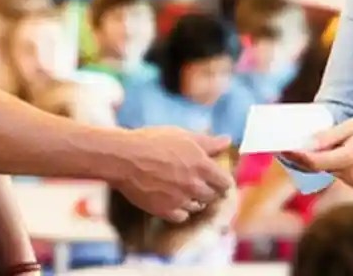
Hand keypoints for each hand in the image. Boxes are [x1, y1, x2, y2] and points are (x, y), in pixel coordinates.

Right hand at [115, 126, 233, 222]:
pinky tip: (175, 201)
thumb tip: (228, 141)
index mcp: (202, 166)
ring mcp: (180, 200)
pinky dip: (180, 211)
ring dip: (196, 201)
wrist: (124, 158)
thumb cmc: (153, 141)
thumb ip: (208, 142)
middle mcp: (194, 185)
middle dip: (210, 191)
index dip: (223, 181)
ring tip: (188, 192)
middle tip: (203, 186)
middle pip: (213, 196)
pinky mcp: (165, 211)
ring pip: (198, 207)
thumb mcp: (183, 136)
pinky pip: (181, 217)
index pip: (225, 182)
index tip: (218, 180)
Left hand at [282, 117, 352, 189]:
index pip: (316, 162)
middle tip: (286, 146)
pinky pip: (335, 173)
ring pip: (326, 170)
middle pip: (318, 167)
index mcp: (351, 157)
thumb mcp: (351, 125)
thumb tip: (305, 143)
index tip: (283, 149)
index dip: (297, 157)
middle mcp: (352, 173)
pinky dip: (331, 164)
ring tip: (318, 145)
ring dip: (319, 160)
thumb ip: (328, 137)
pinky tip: (337, 153)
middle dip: (303, 157)